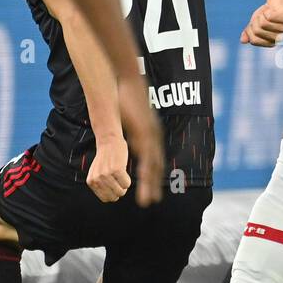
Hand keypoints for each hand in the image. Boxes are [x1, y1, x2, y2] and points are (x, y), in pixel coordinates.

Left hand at [86, 134, 131, 201]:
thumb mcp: (98, 173)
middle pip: (114, 197)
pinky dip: (128, 179)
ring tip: (121, 175)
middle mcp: (97, 179)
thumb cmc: (106, 158)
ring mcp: (106, 175)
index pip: (105, 199)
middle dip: (120, 191)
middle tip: (119, 180)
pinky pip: (127, 184)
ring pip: (121, 191)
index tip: (114, 184)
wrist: (108, 141)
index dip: (113, 194)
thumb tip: (113, 198)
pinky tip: (124, 170)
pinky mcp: (116, 170)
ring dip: (124, 185)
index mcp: (91, 182)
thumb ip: (101, 185)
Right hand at [117, 84, 163, 205]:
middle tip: (151, 202)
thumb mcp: (130, 119)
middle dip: (154, 185)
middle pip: (156, 166)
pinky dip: (148, 167)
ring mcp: (151, 134)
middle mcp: (154, 137)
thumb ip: (130, 130)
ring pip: (155, 163)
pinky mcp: (146, 130)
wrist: (129, 81)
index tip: (150, 192)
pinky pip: (148, 152)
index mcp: (150, 136)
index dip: (152, 177)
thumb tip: (126, 140)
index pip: (153, 161)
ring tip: (147, 199)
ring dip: (151, 182)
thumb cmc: (127, 97)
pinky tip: (145, 179)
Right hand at [241, 0, 282, 46]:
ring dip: (261, 15)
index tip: (253, 24)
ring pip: (263, 23)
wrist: (276, 2)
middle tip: (261, 17)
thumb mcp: (253, 25)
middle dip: (255, 22)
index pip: (254, 41)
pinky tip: (272, 10)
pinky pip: (270, 16)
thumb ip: (248, 34)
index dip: (249, 31)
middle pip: (257, 31)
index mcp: (270, 43)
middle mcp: (278, 39)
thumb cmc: (264, 16)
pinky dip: (267, 11)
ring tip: (266, 14)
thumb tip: (242, 41)